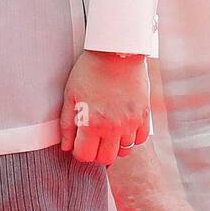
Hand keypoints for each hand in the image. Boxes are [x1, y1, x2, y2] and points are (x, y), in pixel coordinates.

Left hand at [59, 49, 149, 164]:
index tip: (79, 143)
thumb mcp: (71, 95)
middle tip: (93, 140)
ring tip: (108, 131)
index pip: (85, 156)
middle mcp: (113, 128)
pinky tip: (123, 126)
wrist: (117, 51)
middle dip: (96, 153)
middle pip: (105, 159)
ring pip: (124, 151)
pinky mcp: (144, 114)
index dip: (79, 152)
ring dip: (114, 145)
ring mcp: (131, 122)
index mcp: (92, 123)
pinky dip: (132, 137)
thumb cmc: (90, 70)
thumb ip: (67, 124)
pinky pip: (140, 139)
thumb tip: (66, 147)